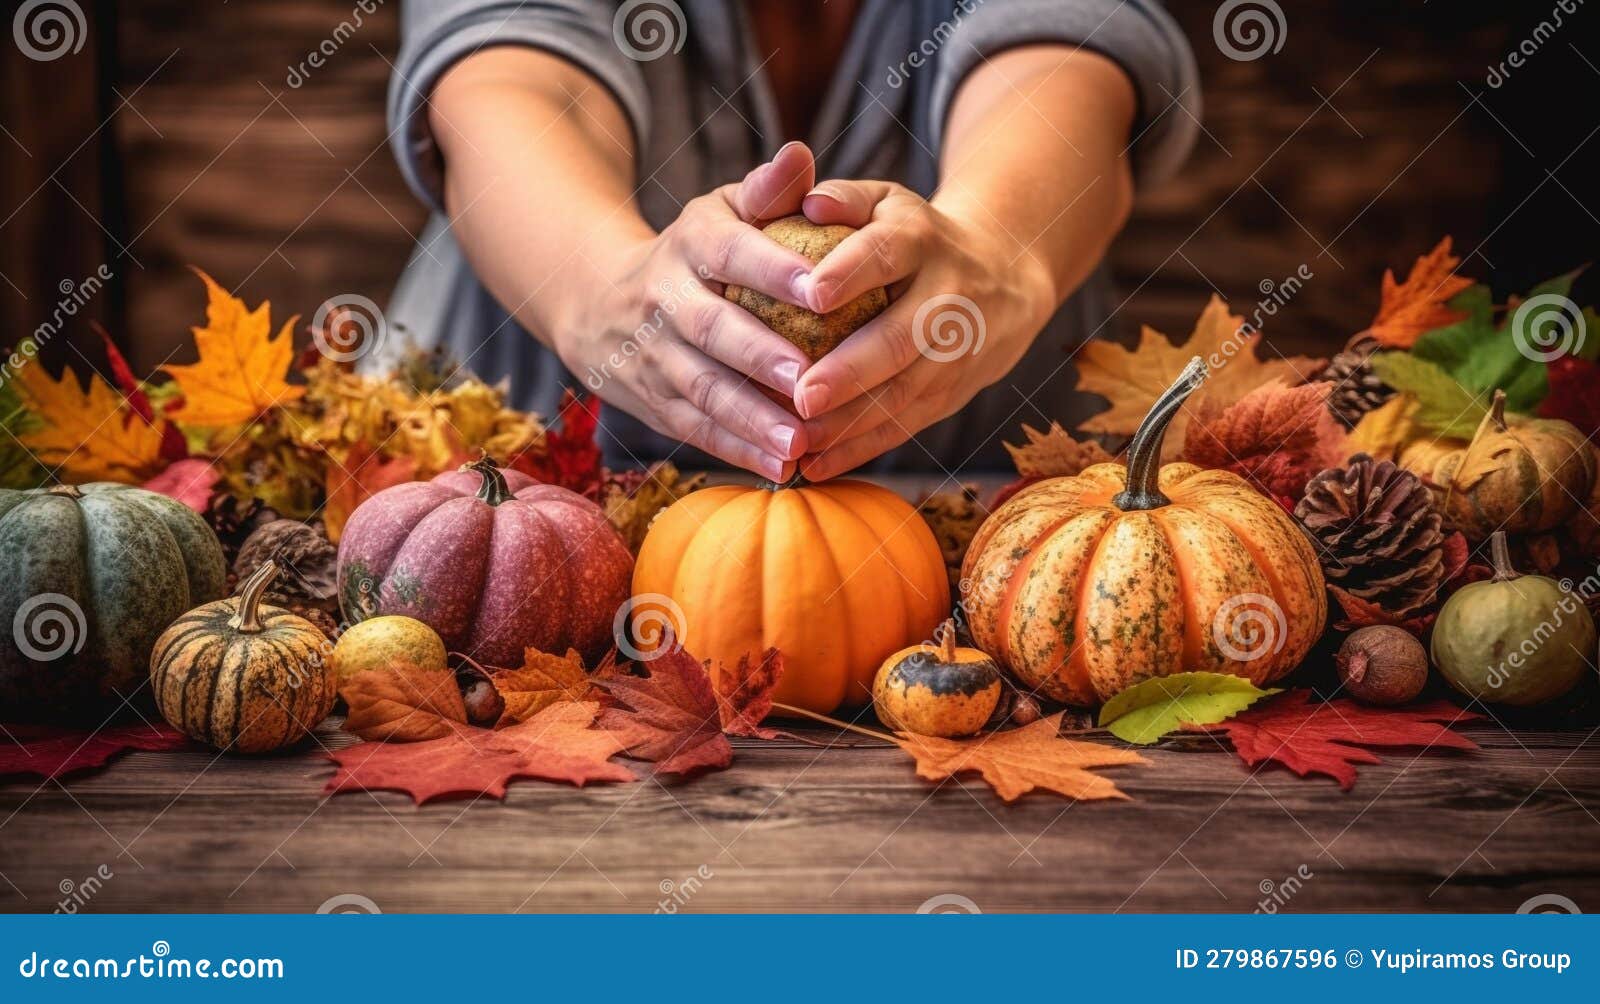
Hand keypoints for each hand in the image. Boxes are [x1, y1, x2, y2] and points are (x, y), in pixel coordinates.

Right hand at [555, 143, 820, 479]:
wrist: (599, 302)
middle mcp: (665, 297)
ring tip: (798, 444)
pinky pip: (695, 428)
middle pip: (712, 329)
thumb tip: (803, 156)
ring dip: (749, 420)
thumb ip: (768, 190)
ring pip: (702, 388)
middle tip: (809, 379)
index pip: (734, 253)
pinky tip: (779, 469)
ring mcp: (654, 354)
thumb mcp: (722, 210)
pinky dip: (736, 450)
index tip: (822, 290)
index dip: (774, 270)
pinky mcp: (653, 400)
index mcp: (691, 243)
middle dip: (759, 356)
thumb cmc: (698, 251)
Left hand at [791, 181, 1057, 480]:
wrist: (1004, 279)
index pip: (886, 254)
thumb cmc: (914, 236)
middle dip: (852, 371)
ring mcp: (954, 353)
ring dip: (851, 423)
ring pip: (903, 393)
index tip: (810, 294)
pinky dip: (860, 450)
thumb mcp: (888, 203)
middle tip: (802, 395)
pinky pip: (904, 426)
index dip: (851, 272)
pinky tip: (815, 467)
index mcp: (922, 240)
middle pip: (900, 338)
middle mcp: (947, 297)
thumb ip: (846, 198)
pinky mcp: (950, 395)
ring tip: (799, 439)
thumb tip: (810, 199)